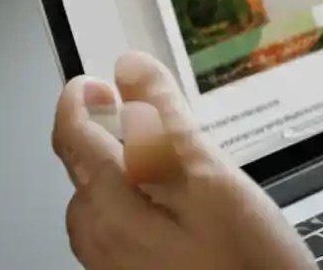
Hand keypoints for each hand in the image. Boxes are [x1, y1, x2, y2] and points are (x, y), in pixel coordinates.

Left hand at [52, 53, 313, 269]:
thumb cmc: (249, 266)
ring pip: (99, 208)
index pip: (73, 138)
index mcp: (113, 207)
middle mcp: (101, 243)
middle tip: (136, 112)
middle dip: (103, 138)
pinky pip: (117, 238)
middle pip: (84, 174)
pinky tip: (171, 211)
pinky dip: (134, 210)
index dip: (80, 101)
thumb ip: (166, 124)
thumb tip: (131, 72)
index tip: (96, 82)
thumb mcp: (213, 182)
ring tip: (159, 160)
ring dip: (119, 176)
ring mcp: (114, 268)